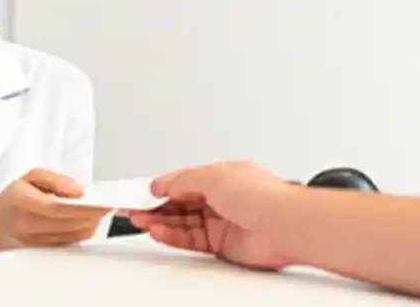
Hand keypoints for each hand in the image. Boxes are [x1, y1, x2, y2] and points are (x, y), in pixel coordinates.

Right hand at [0, 168, 108, 249]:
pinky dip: (83, 232)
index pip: (55, 207)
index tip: (100, 202)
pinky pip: (70, 243)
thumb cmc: (16, 198)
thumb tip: (77, 191)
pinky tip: (87, 221)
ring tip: (97, 211)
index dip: (81, 206)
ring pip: (72, 236)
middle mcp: (26, 224)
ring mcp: (34, 241)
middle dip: (91, 215)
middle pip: (68, 224)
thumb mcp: (32, 177)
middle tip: (106, 205)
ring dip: (90, 224)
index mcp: (21, 201)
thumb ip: (56, 180)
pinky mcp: (43, 250)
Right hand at [127, 161, 297, 270]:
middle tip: (134, 208)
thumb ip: (183, 180)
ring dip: (161, 222)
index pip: (185, 180)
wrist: (285, 226)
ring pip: (183, 222)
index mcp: (223, 176)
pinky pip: (190, 239)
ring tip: (141, 220)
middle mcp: (222, 198)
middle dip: (156, 205)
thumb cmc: (264, 196)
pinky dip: (172, 236)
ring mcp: (222, 221)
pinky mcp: (222, 244)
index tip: (141, 191)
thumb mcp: (214, 176)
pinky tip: (159, 232)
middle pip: (181, 202)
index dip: (162, 186)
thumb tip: (161, 183)